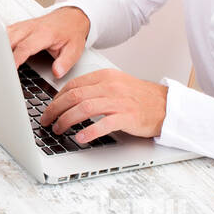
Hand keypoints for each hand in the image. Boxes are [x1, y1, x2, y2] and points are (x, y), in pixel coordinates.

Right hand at [7, 6, 90, 75]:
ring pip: (4, 34)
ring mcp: (23, 26)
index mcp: (44, 33)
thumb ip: (65, 62)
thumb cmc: (71, 33)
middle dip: (1, 53)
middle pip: (9, 38)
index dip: (15, 59)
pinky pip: (4, 32)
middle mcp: (31, 28)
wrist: (72, 17)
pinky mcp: (19, 26)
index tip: (9, 70)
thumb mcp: (74, 50)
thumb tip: (56, 73)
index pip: (25, 47)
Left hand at [40, 69, 168, 143]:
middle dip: (55, 109)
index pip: (73, 85)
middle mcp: (111, 86)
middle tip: (46, 120)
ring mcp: (119, 101)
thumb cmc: (140, 98)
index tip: (49, 108)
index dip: (56, 98)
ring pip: (84, 108)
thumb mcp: (116, 85)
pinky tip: (80, 137)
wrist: (167, 105)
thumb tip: (69, 99)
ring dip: (66, 120)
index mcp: (106, 77)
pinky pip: (104, 123)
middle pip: (74, 96)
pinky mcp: (128, 117)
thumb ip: (94, 89)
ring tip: (58, 129)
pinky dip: (89, 131)